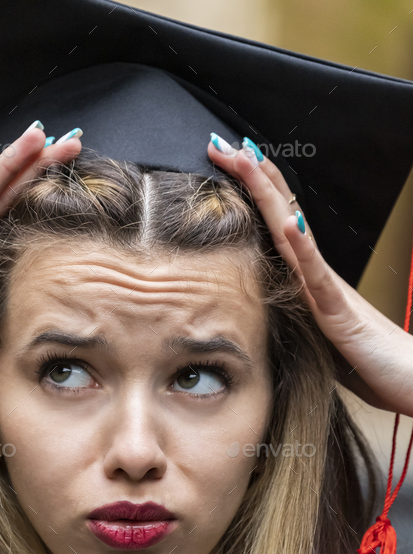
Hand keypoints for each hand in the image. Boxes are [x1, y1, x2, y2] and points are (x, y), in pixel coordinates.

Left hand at [207, 135, 412, 418]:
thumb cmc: (373, 366)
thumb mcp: (321, 342)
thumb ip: (299, 323)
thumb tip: (271, 317)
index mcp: (314, 282)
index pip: (280, 228)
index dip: (256, 195)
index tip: (229, 165)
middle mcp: (320, 277)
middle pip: (282, 216)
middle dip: (253, 179)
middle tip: (223, 144)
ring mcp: (330, 291)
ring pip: (294, 234)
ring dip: (269, 196)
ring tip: (248, 160)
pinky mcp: (340, 316)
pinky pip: (318, 278)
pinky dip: (302, 249)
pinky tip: (287, 224)